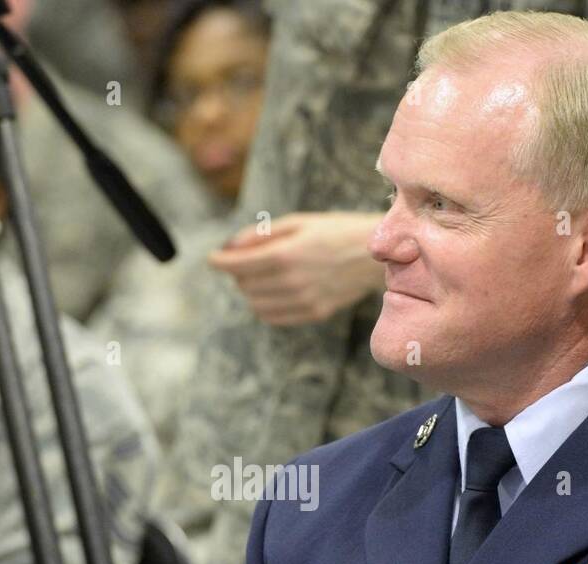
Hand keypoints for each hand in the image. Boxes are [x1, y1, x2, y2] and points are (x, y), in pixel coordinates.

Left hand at [208, 211, 384, 325]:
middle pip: (244, 285)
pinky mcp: (313, 313)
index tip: (212, 258)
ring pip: (256, 304)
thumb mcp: (298, 222)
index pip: (238, 265)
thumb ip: (262, 234)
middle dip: (238, 272)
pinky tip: (272, 292)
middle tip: (245, 261)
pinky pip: (274, 316)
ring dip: (250, 290)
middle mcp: (292, 281)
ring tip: (260, 276)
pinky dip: (264, 305)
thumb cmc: (335, 231)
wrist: (375, 255)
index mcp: (287, 254)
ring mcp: (303, 301)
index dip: (220, 261)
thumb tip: (231, 246)